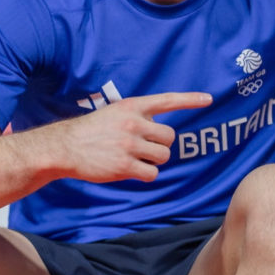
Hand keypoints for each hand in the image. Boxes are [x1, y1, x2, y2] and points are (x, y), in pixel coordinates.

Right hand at [56, 91, 211, 182]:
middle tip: (144, 147)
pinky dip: (146, 175)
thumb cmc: (93, 130)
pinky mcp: (124, 166)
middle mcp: (133, 123)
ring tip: (137, 158)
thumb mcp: (115, 112)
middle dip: (161, 145)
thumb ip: (139, 116)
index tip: (209, 99)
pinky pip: (152, 173)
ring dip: (155, 160)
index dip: (190, 99)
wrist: (65, 146)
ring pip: (163, 156)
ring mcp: (129, 145)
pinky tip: (131, 170)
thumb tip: (162, 131)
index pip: (167, 100)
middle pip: (170, 137)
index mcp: (132, 106)